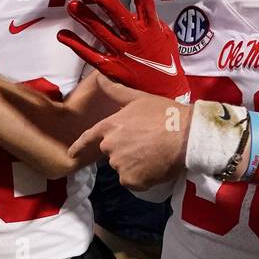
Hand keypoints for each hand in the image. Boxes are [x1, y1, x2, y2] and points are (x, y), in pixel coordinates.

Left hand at [57, 0, 189, 101]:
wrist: (165, 94)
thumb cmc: (165, 61)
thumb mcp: (165, 37)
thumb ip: (151, 21)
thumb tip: (138, 7)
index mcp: (152, 30)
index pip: (147, 5)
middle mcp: (137, 41)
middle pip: (121, 19)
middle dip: (109, 3)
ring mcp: (123, 55)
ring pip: (102, 34)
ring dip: (87, 18)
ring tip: (72, 5)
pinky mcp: (112, 68)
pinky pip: (90, 55)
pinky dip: (76, 45)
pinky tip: (62, 35)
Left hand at [69, 73, 190, 189]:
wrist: (186, 136)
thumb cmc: (165, 114)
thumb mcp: (139, 98)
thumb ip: (116, 90)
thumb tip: (99, 76)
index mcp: (109, 127)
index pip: (88, 138)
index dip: (79, 147)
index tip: (71, 154)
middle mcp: (110, 147)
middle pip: (112, 153)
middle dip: (125, 150)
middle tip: (146, 144)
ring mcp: (119, 164)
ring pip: (123, 168)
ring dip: (134, 165)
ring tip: (154, 154)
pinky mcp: (131, 180)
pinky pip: (133, 182)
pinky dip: (142, 178)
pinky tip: (155, 167)